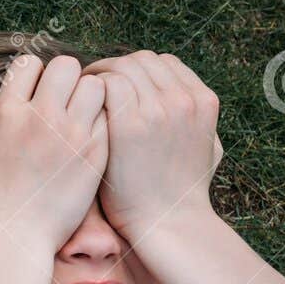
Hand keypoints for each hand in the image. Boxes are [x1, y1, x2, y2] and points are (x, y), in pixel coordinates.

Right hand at [0, 54, 107, 251]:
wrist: (14, 239)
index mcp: (6, 113)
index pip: (30, 63)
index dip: (31, 75)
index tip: (31, 94)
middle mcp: (41, 118)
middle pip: (66, 65)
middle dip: (63, 77)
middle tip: (60, 99)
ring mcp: (72, 135)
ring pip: (95, 86)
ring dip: (87, 95)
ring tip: (79, 114)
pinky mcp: (96, 154)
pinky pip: (109, 117)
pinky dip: (100, 121)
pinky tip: (88, 137)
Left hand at [83, 50, 222, 244]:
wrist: (166, 222)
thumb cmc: (178, 193)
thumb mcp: (206, 149)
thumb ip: (194, 120)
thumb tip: (178, 100)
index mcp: (203, 101)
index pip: (164, 63)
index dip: (135, 70)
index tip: (115, 83)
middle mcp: (184, 99)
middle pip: (141, 60)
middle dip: (113, 68)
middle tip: (89, 84)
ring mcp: (159, 108)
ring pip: (121, 67)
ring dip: (97, 76)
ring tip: (79, 92)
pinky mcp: (131, 122)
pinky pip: (106, 84)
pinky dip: (89, 89)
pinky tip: (78, 105)